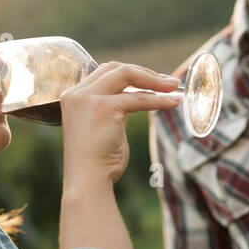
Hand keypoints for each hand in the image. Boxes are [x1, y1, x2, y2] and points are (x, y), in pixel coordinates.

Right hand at [59, 61, 181, 186]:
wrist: (88, 180)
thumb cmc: (98, 160)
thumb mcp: (103, 125)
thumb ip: (113, 107)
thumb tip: (139, 96)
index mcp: (73, 96)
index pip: (105, 72)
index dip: (132, 72)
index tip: (154, 80)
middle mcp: (78, 93)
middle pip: (116, 68)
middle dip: (145, 73)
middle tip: (168, 82)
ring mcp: (89, 98)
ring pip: (127, 76)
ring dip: (154, 80)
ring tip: (174, 87)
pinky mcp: (104, 108)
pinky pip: (139, 99)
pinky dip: (159, 99)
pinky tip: (174, 102)